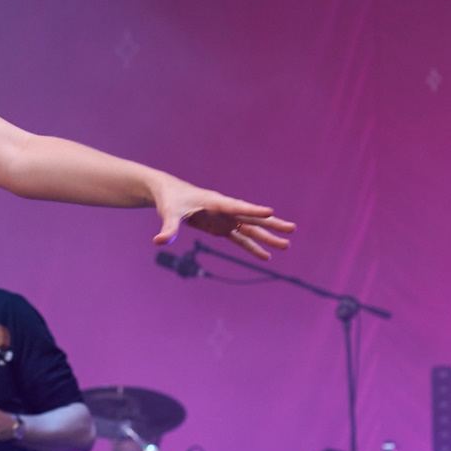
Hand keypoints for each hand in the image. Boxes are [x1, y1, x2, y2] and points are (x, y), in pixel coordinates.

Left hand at [152, 176, 294, 259]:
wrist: (168, 194)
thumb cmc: (169, 200)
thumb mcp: (168, 213)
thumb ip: (168, 228)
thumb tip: (159, 242)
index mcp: (215, 202)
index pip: (237, 207)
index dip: (253, 209)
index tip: (271, 211)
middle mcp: (225, 210)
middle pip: (253, 217)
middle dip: (272, 223)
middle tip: (292, 229)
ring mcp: (225, 219)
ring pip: (251, 229)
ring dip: (268, 237)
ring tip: (286, 246)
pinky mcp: (221, 228)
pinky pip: (240, 239)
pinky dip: (252, 247)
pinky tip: (266, 256)